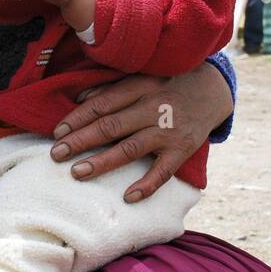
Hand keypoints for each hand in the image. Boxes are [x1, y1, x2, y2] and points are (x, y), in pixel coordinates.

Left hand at [48, 62, 232, 200]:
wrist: (214, 89)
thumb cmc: (167, 83)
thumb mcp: (142, 75)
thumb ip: (112, 87)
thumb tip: (79, 98)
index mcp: (140, 87)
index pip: (102, 104)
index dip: (78, 118)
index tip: (57, 132)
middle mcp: (153, 108)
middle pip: (111, 126)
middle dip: (81, 140)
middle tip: (56, 154)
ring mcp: (168, 130)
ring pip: (130, 148)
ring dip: (103, 162)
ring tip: (77, 172)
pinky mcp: (183, 149)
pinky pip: (164, 171)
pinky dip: (147, 184)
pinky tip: (128, 196)